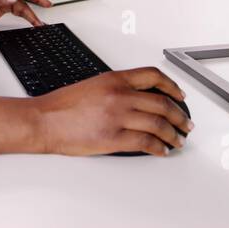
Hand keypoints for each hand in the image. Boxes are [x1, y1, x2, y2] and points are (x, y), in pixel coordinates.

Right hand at [32, 68, 192, 156]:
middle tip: (185, 124)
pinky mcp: (113, 138)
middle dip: (179, 116)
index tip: (180, 95)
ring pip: (158, 124)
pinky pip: (145, 142)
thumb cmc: (62, 106)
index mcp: (114, 79)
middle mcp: (119, 95)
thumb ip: (116, 89)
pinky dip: (158, 148)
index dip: (172, 86)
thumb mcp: (93, 86)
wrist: (43, 120)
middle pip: (162, 103)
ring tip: (177, 140)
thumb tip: (138, 100)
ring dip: (173, 134)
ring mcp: (117, 116)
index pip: (153, 77)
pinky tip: (161, 150)